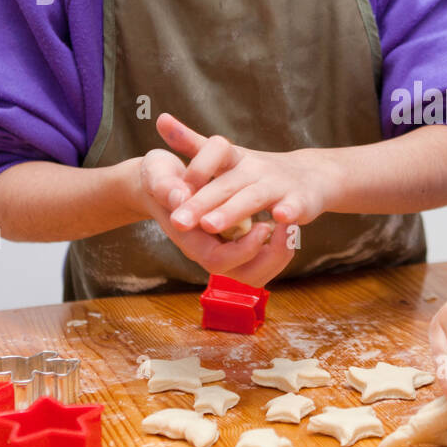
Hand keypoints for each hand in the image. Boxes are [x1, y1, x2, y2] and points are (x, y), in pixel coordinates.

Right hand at [131, 148, 282, 283]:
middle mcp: (207, 248)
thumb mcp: (156, 173)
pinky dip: (276, 245)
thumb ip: (163, 185)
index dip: (244, 249)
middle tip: (287, 229)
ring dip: (278, 254)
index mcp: (190, 237)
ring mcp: (221, 247)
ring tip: (291, 228)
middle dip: (269, 255)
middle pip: (243, 273)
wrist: (160, 180)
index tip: (263, 226)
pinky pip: (261, 257)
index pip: (219, 260)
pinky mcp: (233, 240)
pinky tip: (285, 222)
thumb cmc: (158, 177)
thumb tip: (179, 196)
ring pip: (256, 272)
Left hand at [157, 113, 336, 236]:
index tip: (170, 189)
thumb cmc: (260, 172)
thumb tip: (159, 118)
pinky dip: (289, 211)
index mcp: (236, 159)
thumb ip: (193, 143)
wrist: (314, 176)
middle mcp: (256, 169)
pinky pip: (295, 206)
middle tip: (176, 221)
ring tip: (209, 225)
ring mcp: (279, 184)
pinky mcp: (302, 200)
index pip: (214, 156)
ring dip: (232, 211)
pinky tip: (278, 220)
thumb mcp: (227, 156)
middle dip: (200, 203)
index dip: (195, 170)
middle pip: (226, 185)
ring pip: (253, 198)